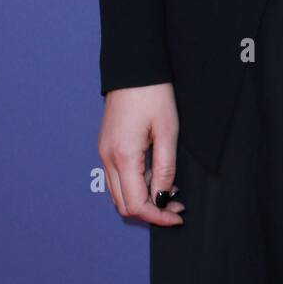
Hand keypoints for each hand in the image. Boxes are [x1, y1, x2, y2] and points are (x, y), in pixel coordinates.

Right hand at [99, 83, 185, 225]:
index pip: (136, 204)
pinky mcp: (107, 146)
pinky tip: (155, 175)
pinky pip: (117, 178)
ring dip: (143, 199)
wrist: (133, 67)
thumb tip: (163, 197)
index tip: (178, 216)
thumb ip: (165, 168)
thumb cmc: (153, 94)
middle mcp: (108, 158)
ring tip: (170, 189)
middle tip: (177, 205)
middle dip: (151, 211)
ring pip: (119, 193)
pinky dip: (135, 185)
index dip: (158, 216)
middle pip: (124, 204)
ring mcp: (104, 152)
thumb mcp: (167, 131)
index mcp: (123, 157)